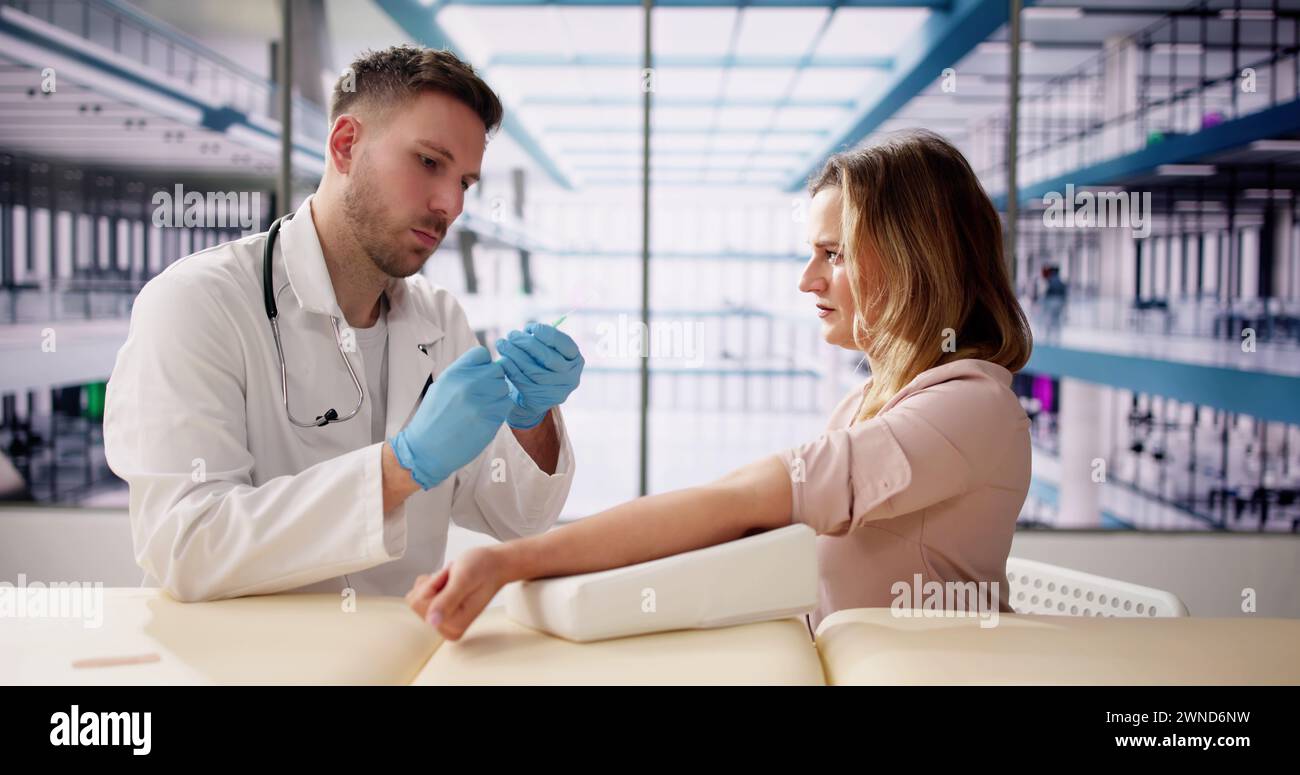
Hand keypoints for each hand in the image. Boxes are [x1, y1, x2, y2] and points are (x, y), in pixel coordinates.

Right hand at [389, 346, 512, 489]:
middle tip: (481, 396)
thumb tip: (487, 365)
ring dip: (498, 397)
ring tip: (481, 409)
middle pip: (498, 370)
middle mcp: (468, 384)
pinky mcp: (490, 420)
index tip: (480, 376)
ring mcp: (480, 402)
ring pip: (504, 389)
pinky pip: (506, 406)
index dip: (484, 364)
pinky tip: (485, 418)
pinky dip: (499, 411)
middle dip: (493, 381)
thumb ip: (463, 375)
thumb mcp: (441, 387)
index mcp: (453, 373)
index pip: (482, 354)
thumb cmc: (433, 419)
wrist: (425, 450)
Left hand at [405, 546, 508, 640]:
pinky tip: (449, 583)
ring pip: (416, 599)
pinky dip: (431, 584)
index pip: (419, 603)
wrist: (494, 566)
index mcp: (454, 624)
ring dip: (432, 583)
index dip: (433, 584)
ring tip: (453, 579)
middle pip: (416, 603)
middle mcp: (448, 629)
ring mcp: (444, 623)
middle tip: (454, 578)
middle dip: (432, 584)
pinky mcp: (441, 616)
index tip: (452, 577)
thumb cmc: (483, 568)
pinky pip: (419, 598)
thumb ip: (448, 600)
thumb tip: (432, 622)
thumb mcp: (464, 579)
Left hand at [494, 322, 583, 429]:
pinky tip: (502, 360)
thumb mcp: (546, 350)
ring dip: (514, 354)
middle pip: (548, 358)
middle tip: (511, 334)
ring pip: (533, 370)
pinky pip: (523, 381)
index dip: (547, 333)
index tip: (530, 327)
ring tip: (502, 344)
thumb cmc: (539, 364)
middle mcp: (570, 377)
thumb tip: (528, 330)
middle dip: (526, 343)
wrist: (532, 396)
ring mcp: (557, 391)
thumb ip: (541, 339)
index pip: (564, 344)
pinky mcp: (541, 401)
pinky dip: (510, 369)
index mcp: (575, 360)